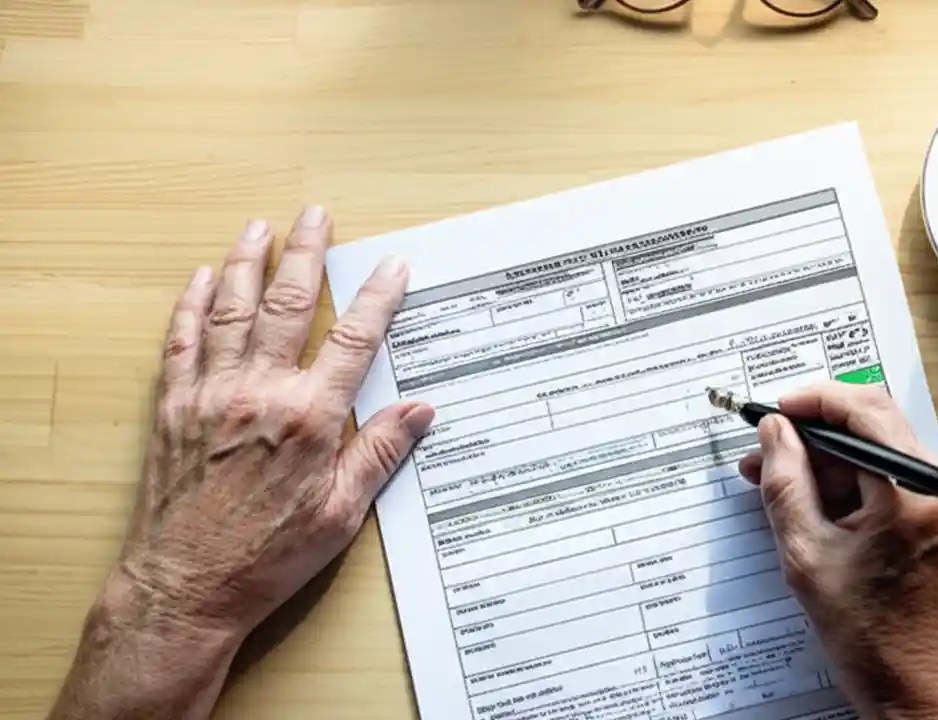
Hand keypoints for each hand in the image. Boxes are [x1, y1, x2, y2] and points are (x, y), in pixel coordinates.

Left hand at [50, 206, 433, 719]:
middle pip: (288, 307)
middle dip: (306, 255)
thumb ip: (378, 452)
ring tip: (260, 228)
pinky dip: (194, 305)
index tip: (392, 267)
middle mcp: (259, 394)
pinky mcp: (174, 407)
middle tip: (316, 216)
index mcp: (309, 418)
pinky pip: (183, 341)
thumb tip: (420, 410)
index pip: (354, 340)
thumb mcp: (341, 514)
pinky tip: (203, 279)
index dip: (377, 298)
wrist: (186, 587)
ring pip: (233, 311)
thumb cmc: (268, 557)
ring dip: (248, 263)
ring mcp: (211, 395)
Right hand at [738, 382, 937, 719]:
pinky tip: (818, 505)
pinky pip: (896, 479)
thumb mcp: (807, 558)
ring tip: (779, 485)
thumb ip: (785, 484)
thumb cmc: (876, 643)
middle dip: (813, 436)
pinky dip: (856, 485)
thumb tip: (773, 433)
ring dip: (830, 463)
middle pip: (872, 427)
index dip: (810, 401)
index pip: (862, 410)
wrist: (928, 696)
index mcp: (914, 492)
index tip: (774, 410)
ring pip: (881, 453)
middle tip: (765, 452)